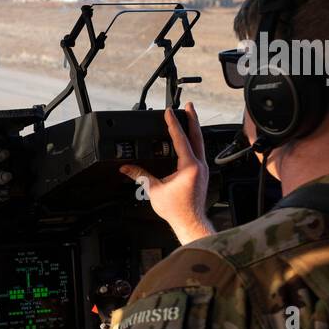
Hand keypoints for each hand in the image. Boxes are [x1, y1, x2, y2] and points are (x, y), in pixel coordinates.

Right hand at [120, 101, 214, 244]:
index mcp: (189, 166)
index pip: (181, 139)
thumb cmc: (177, 210)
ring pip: (200, 144)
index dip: (173, 124)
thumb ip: (140, 175)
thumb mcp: (154, 190)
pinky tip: (189, 142)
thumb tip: (126, 168)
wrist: (190, 222)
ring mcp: (202, 169)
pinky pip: (199, 153)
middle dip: (192, 119)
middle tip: (189, 106)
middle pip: (197, 136)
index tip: (169, 112)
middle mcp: (199, 165)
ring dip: (194, 130)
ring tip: (189, 119)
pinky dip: (194, 143)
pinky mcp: (201, 174)